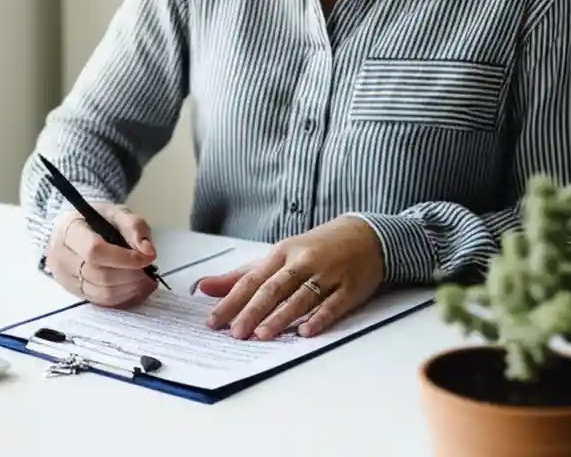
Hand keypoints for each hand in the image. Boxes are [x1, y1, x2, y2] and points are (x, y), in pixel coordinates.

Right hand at [44, 204, 158, 307]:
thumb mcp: (117, 213)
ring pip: (101, 292)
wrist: (75, 231)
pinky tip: (135, 287)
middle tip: (150, 270)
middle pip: (99, 275)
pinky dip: (123, 297)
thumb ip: (134, 227)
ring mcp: (65, 278)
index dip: (124, 258)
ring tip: (146, 279)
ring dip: (129, 288)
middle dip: (130, 275)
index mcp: (69, 230)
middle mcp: (61, 256)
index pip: (94, 251)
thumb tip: (148, 252)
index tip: (146, 258)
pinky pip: (102, 302)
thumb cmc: (96, 221)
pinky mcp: (74, 292)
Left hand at [194, 215, 383, 339]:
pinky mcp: (350, 287)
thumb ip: (243, 274)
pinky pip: (333, 305)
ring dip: (281, 316)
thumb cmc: (315, 249)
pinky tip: (305, 332)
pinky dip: (319, 318)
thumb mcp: (279, 255)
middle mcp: (303, 262)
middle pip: (273, 288)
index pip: (251, 279)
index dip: (232, 300)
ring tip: (262, 335)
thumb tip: (205, 287)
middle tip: (235, 332)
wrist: (365, 235)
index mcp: (282, 253)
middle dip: (252, 311)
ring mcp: (328, 274)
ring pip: (300, 297)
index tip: (214, 320)